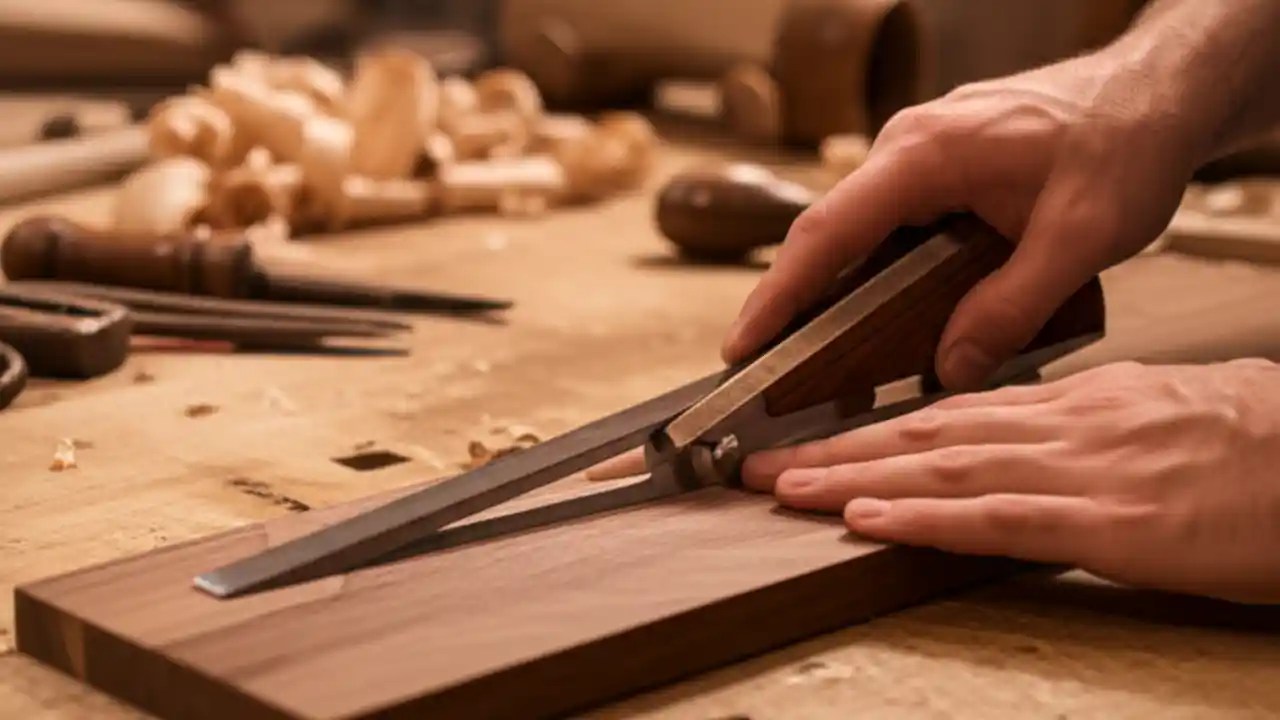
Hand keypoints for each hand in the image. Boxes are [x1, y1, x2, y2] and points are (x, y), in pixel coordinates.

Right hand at [722, 48, 1202, 389]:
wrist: (1158, 91)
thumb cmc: (1125, 141)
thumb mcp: (1081, 237)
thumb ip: (1012, 307)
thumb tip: (951, 369)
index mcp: (925, 155)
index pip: (827, 232)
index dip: (779, 295)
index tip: (742, 346)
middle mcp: (907, 148)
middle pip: (830, 238)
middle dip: (799, 308)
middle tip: (776, 375)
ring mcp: (919, 156)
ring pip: (861, 235)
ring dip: (845, 294)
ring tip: (832, 362)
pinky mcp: (938, 169)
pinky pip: (890, 227)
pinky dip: (881, 274)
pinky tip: (892, 317)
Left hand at [741, 359, 1279, 603]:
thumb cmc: (1259, 444)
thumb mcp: (1158, 417)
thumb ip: (1086, 427)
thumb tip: (1027, 435)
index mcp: (1074, 407)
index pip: (951, 413)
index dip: (874, 427)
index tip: (815, 437)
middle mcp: (1061, 428)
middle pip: (925, 435)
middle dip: (834, 447)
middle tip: (761, 463)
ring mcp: (1080, 471)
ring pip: (941, 469)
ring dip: (852, 477)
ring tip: (783, 488)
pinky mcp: (1109, 520)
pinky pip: (996, 518)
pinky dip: (922, 517)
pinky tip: (867, 517)